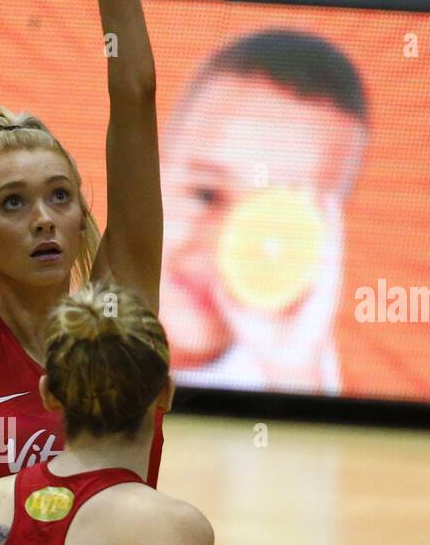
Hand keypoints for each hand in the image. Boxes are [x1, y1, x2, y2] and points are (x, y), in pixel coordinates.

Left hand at [214, 195, 343, 391]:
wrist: (283, 360)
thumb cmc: (260, 337)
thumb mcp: (234, 310)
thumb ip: (222, 292)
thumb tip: (212, 270)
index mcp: (278, 276)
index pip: (277, 242)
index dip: (273, 219)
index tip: (267, 196)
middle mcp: (298, 272)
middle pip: (298, 233)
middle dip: (295, 208)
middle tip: (289, 185)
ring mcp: (315, 274)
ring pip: (316, 235)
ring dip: (315, 209)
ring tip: (310, 187)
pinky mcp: (329, 278)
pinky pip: (331, 246)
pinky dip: (332, 223)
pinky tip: (329, 204)